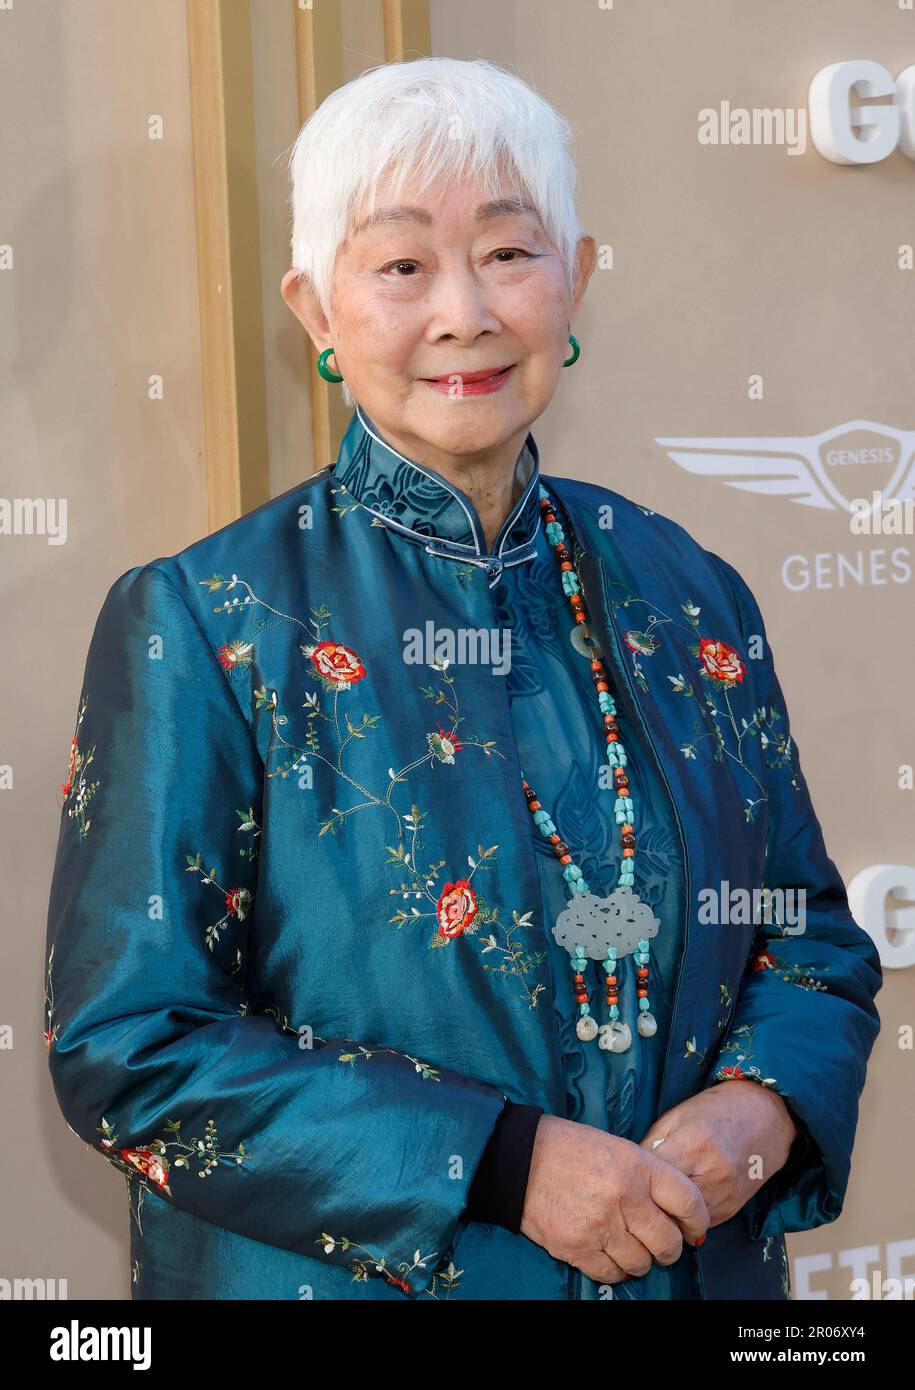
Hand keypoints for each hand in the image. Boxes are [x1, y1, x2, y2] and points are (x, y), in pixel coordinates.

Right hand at [519, 1114, 709, 1284]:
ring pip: (641, 1264)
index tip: (692, 1229)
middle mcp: (625, 1196)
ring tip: (627, 1245)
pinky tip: (606, 1252)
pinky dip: (613, 1269)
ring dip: (639, 1260)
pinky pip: (611, 1274)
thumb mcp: (617, 1149)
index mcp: (638, 1166)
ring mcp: (601, 1225)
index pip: (689, 1202)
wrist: (520, 1158)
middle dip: (669, 1249)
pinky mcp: (578, 1247)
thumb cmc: (571, 1149)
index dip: (696, 1222)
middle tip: (659, 1244)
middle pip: (668, 1242)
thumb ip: (648, 1178)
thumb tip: (677, 1213)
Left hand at [638, 1078, 798, 1226]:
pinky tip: (678, 1202)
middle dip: (648, 1203)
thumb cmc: (714, 1111)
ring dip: (666, 1215)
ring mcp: (724, 1197)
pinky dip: (684, 1218)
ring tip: (656, 1200)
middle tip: (636, 1195)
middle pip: (666, 1207)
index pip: (653, 1178)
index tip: (626, 1179)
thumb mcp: (676, 1117)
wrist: (764, 1118)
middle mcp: (712, 1176)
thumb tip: (632, 1174)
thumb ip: (652, 1146)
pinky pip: (698, 1225)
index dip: (636, 1181)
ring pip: (681, 1223)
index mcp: (693, 1145)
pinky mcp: (731, 1211)